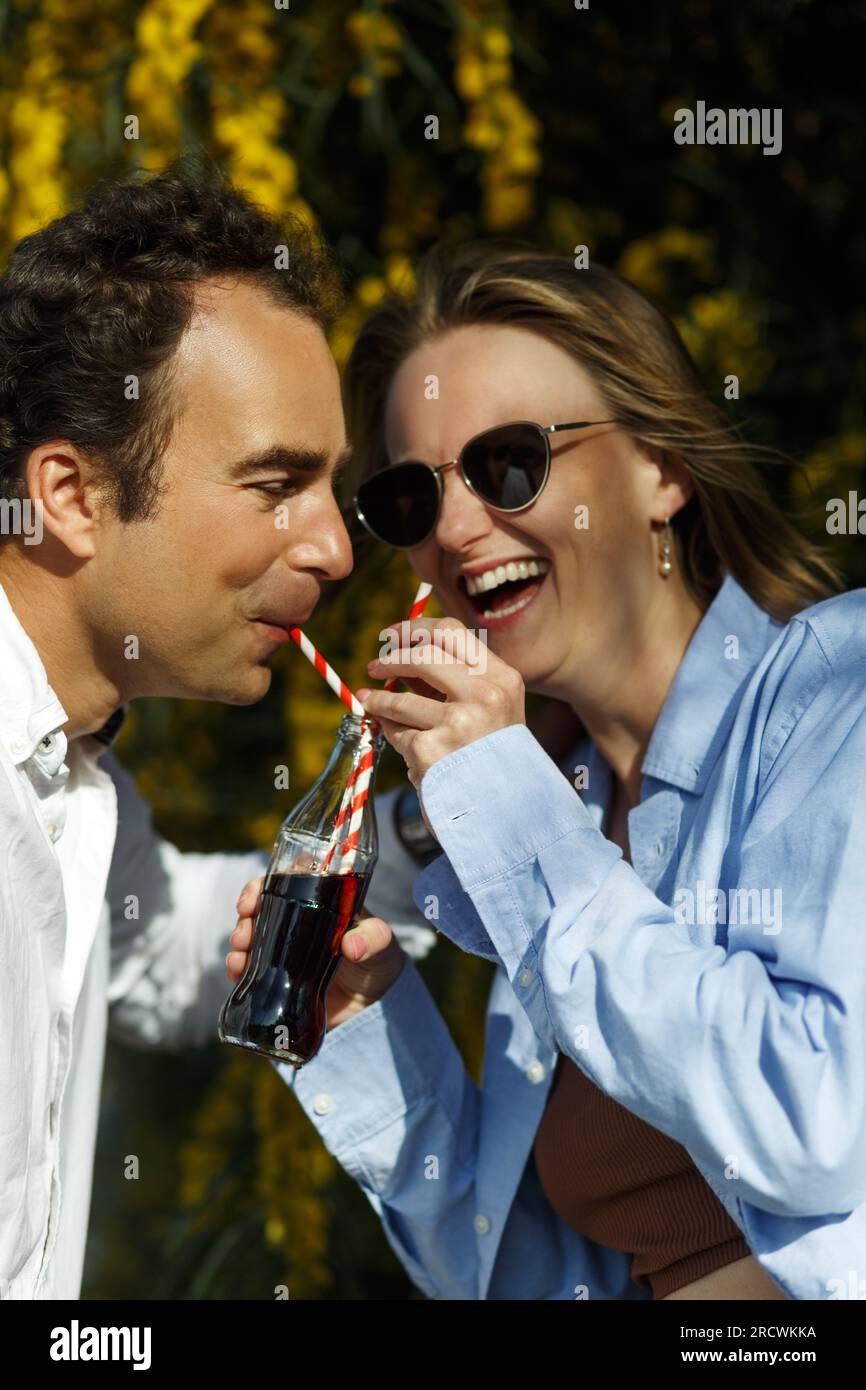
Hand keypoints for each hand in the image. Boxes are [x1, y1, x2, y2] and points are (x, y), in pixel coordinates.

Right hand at [227, 876, 405, 1028]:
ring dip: (239, 940)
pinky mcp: (279, 976)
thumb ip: (374, 939)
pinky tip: (237, 971)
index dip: (266, 883)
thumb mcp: (382, 945)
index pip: (288, 881)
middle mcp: (299, 921)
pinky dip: (239, 966)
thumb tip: (351, 946)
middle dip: (246, 917)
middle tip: (244, 934)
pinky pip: (251, 966)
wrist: (373, 1006)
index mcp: (321, 903)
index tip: (253, 898)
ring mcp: (286, 948)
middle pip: (263, 907)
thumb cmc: (379, 962)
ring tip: (239, 955)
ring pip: (252, 934)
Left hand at [356, 615, 525, 788]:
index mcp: (503, 678)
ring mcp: (457, 724)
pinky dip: (392, 733)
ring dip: (379, 700)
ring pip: (400, 698)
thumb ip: (461, 680)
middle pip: (421, 656)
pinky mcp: (431, 752)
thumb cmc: (496, 756)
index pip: (450, 632)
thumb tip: (405, 654)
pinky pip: (398, 733)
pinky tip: (399, 741)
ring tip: (370, 702)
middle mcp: (484, 696)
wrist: (507, 809)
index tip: (393, 634)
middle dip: (390, 658)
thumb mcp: (496, 710)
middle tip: (374, 665)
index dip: (414, 628)